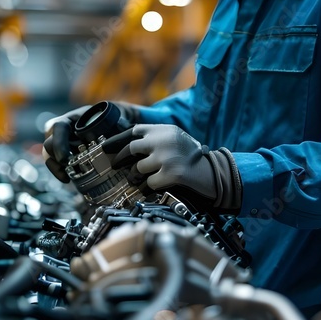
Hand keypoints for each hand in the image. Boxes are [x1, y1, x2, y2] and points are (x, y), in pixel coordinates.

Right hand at [42, 102, 140, 182]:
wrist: (112, 124)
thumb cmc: (112, 118)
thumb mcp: (116, 117)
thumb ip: (119, 123)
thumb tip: (122, 126)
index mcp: (73, 119)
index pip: (58, 127)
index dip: (59, 143)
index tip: (65, 159)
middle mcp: (63, 131)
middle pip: (49, 144)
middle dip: (56, 160)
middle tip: (68, 173)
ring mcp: (62, 143)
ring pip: (50, 156)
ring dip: (57, 168)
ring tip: (67, 178)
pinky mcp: (65, 154)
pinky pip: (56, 163)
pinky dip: (60, 172)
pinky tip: (69, 179)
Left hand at [103, 124, 241, 213]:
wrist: (214, 172)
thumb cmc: (193, 158)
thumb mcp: (177, 138)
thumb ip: (157, 138)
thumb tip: (130, 144)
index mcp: (165, 130)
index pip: (135, 131)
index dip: (118, 139)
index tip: (106, 147)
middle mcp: (164, 141)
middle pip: (132, 149)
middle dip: (121, 159)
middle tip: (115, 166)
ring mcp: (166, 158)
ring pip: (138, 169)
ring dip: (136, 177)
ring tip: (140, 180)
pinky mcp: (170, 175)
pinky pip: (148, 184)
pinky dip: (148, 188)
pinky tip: (154, 188)